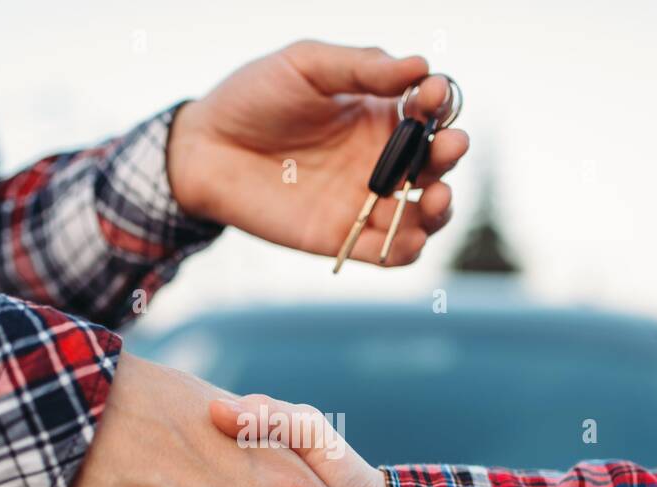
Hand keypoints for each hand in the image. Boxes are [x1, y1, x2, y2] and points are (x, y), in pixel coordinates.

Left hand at [166, 40, 468, 265]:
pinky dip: (406, 250)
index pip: (429, 109)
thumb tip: (419, 66)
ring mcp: (365, 199)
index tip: (431, 96)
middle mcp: (381, 157)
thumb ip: (361, 67)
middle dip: (450, 154)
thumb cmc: (255, 96)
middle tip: (450, 146)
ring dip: (440, 208)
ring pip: (422, 212)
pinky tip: (412, 239)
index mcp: (380, 111)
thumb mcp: (307, 64)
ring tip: (436, 197)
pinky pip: (386, 251)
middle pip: (435, 162)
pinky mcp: (342, 236)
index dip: (440, 102)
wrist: (207, 146)